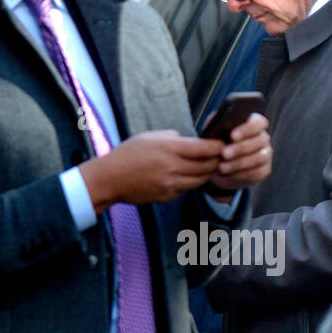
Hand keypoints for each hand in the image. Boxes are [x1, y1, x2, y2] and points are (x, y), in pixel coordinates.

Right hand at [80, 129, 223, 209]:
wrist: (110, 178)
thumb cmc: (128, 153)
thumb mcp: (149, 137)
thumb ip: (172, 137)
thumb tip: (189, 140)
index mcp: (170, 148)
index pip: (206, 148)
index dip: (218, 146)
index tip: (221, 144)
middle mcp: (173, 167)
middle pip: (208, 166)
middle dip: (216, 160)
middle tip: (219, 156)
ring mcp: (171, 184)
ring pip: (201, 180)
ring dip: (206, 173)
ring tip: (205, 166)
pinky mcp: (168, 196)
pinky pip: (186, 188)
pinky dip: (189, 182)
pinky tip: (184, 176)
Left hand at [208, 113, 270, 194]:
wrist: (217, 164)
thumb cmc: (216, 142)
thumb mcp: (213, 131)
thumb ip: (215, 125)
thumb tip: (215, 127)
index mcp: (253, 122)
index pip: (259, 122)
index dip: (248, 129)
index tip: (232, 136)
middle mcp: (263, 137)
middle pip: (260, 140)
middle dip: (241, 148)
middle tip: (224, 153)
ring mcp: (265, 154)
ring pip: (259, 157)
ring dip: (239, 163)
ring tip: (222, 166)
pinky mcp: (263, 170)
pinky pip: (257, 172)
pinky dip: (241, 174)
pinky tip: (228, 174)